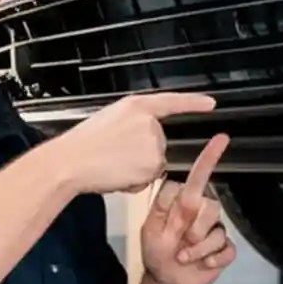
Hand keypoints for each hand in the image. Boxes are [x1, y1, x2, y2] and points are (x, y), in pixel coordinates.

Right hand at [54, 92, 215, 194]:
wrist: (71, 162)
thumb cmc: (81, 145)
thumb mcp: (108, 121)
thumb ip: (130, 126)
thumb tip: (137, 144)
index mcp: (135, 106)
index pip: (170, 101)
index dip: (192, 103)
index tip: (211, 104)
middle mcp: (148, 122)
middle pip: (158, 143)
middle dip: (140, 154)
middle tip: (113, 156)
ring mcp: (153, 142)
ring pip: (153, 163)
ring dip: (137, 169)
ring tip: (112, 165)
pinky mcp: (153, 163)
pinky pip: (149, 178)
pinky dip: (135, 181)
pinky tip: (116, 175)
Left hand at [139, 134, 235, 283]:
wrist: (166, 282)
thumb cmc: (156, 252)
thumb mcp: (150, 227)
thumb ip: (162, 205)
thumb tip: (175, 184)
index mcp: (182, 202)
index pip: (196, 176)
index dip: (208, 159)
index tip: (221, 139)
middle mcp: (201, 213)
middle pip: (210, 205)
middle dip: (194, 227)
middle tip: (179, 241)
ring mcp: (214, 230)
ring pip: (217, 228)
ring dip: (198, 247)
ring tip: (184, 256)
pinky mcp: (224, 249)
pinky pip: (226, 248)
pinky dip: (211, 259)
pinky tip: (202, 263)